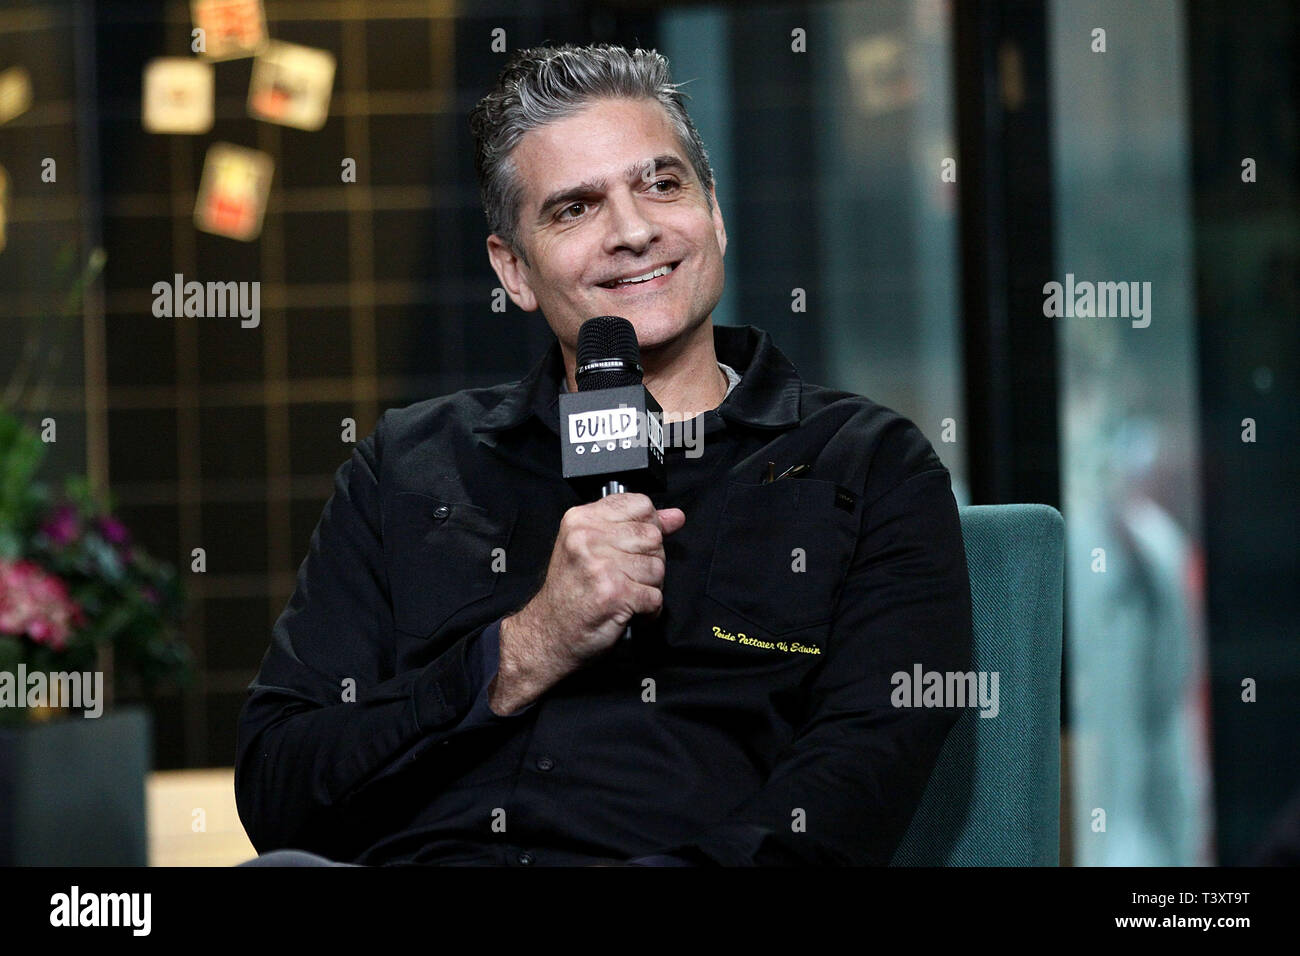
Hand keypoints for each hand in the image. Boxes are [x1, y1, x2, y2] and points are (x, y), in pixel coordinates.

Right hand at [489, 494, 684, 714]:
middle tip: (625, 577)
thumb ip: (634, 526)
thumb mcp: (593, 547)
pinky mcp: (614, 593)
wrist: (549, 633)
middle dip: (649, 561)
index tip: (634, 546)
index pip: (640, 504)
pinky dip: (648, 611)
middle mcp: (588, 537)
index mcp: (582, 519)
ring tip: (624, 594)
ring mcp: (601, 565)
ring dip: (648, 587)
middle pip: (653, 537)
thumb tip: (676, 516)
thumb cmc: (570, 592)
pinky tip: (628, 610)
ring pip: (658, 567)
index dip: (647, 527)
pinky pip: (656, 597)